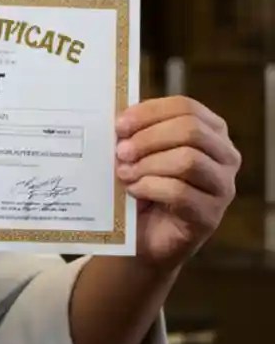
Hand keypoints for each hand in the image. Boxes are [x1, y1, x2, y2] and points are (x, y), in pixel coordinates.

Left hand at [115, 96, 240, 271]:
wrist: (143, 236)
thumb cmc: (143, 186)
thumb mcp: (140, 153)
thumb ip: (136, 133)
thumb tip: (119, 119)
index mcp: (211, 131)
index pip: (186, 107)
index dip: (150, 112)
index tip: (119, 125)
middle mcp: (225, 156)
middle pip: (190, 130)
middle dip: (148, 138)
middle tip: (120, 152)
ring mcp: (222, 187)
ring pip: (188, 160)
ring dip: (148, 164)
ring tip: (124, 173)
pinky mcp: (210, 215)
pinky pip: (180, 192)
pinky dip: (150, 187)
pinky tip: (133, 191)